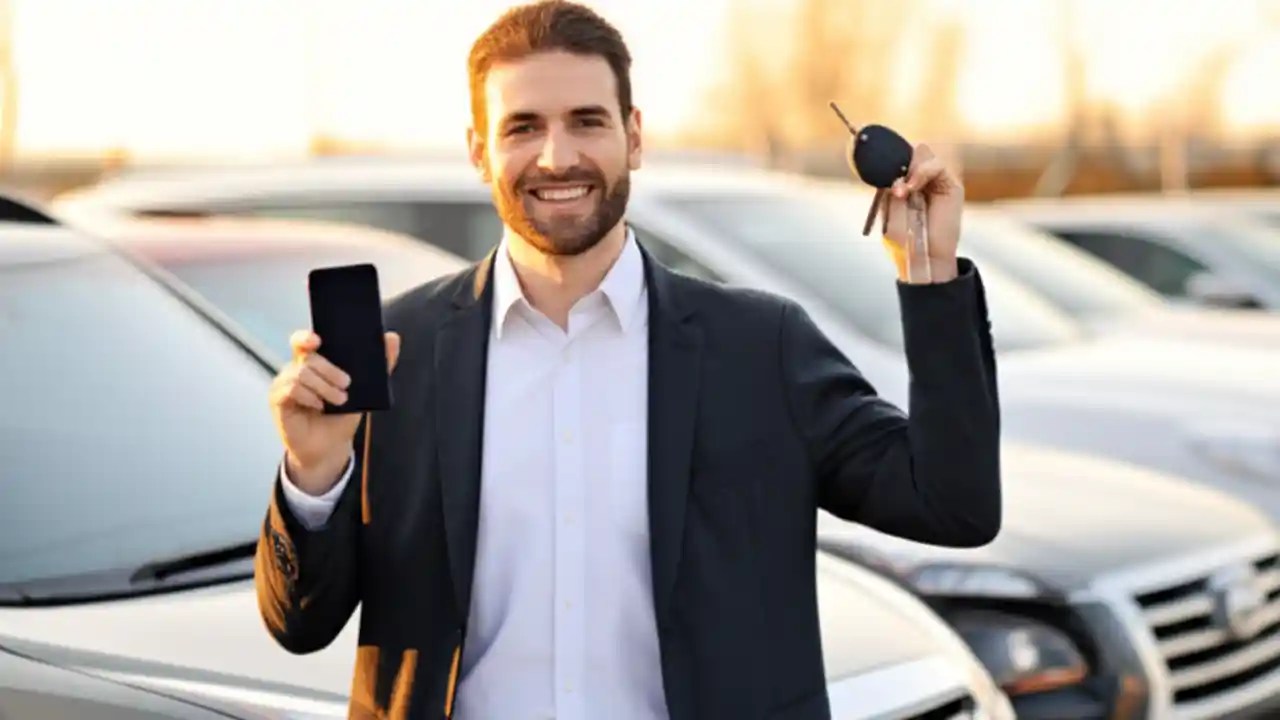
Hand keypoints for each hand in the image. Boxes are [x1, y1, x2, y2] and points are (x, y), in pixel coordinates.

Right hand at [269, 329, 401, 494]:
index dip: (307, 338)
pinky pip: (290, 389)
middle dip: (330, 370)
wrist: (330, 448)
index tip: (317, 341)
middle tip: (347, 386)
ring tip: (338, 401)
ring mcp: (284, 384)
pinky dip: (309, 396)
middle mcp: (296, 370)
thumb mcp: (365, 390)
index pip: (303, 341)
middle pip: (308, 357)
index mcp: (314, 363)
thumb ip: (379, 365)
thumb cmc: (341, 417)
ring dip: (323, 387)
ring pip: (301, 373)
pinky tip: (319, 406)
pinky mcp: (278, 400)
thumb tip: (393, 337)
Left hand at [881, 143, 962, 282]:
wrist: (923, 260)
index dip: (884, 158)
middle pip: (906, 152)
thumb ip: (892, 190)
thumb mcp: (889, 214)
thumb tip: (897, 174)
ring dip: (909, 169)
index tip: (870, 160)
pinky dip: (922, 172)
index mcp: (898, 185)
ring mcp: (934, 181)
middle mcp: (916, 180)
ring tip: (902, 192)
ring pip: (921, 153)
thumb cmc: (904, 242)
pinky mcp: (950, 185)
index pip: (892, 160)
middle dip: (896, 163)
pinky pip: (936, 165)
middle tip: (891, 183)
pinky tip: (911, 188)